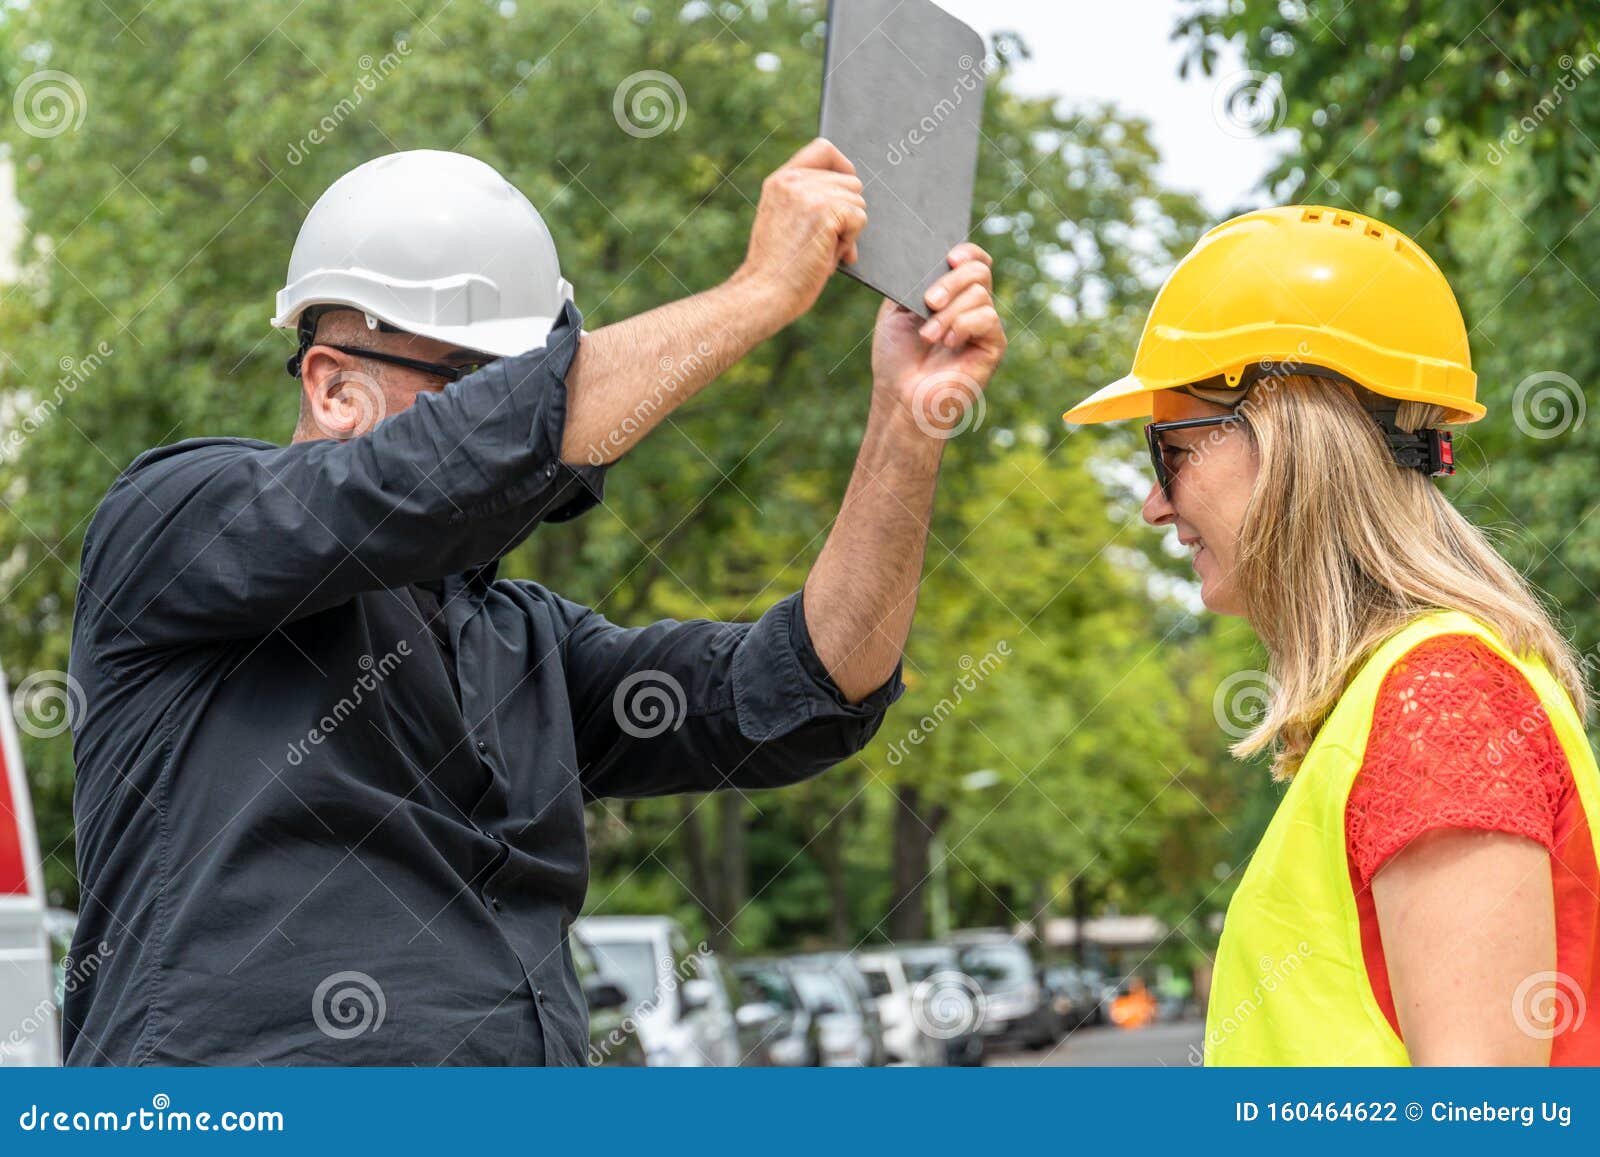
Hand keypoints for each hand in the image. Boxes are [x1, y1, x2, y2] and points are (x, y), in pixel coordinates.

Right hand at [733, 138, 867, 328]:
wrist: (763, 293)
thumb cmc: (777, 269)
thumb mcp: (786, 222)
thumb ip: (809, 202)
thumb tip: (854, 197)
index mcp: (780, 180)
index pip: (823, 149)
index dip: (842, 167)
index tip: (845, 191)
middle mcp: (793, 181)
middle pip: (850, 180)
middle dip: (847, 212)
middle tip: (827, 241)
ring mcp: (808, 194)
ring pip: (858, 201)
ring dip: (848, 229)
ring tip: (823, 250)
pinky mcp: (824, 211)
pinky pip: (859, 218)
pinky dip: (850, 241)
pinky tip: (828, 256)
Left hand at [871, 244, 1005, 440]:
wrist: (901, 398)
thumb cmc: (896, 360)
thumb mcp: (896, 311)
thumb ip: (913, 282)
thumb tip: (926, 258)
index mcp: (951, 295)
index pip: (973, 261)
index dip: (967, 252)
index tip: (950, 256)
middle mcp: (972, 307)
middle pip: (979, 271)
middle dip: (951, 281)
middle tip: (929, 302)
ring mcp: (984, 326)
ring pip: (979, 294)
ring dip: (948, 313)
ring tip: (928, 337)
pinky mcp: (993, 346)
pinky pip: (987, 318)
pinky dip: (963, 325)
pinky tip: (948, 342)